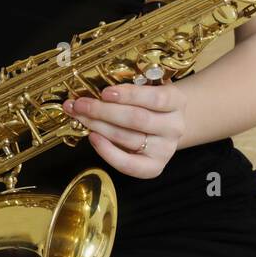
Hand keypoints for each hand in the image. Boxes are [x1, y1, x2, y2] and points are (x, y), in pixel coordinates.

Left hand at [62, 82, 185, 179]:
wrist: (163, 128)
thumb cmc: (148, 105)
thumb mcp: (146, 90)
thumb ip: (128, 89)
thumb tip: (91, 90)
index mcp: (177, 101)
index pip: (156, 97)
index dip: (129, 95)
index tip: (104, 92)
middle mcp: (175, 126)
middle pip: (136, 118)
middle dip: (103, 111)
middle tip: (80, 104)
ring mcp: (166, 149)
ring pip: (126, 137)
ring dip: (97, 126)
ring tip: (78, 116)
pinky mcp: (154, 167)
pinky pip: (127, 164)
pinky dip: (106, 151)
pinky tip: (92, 137)